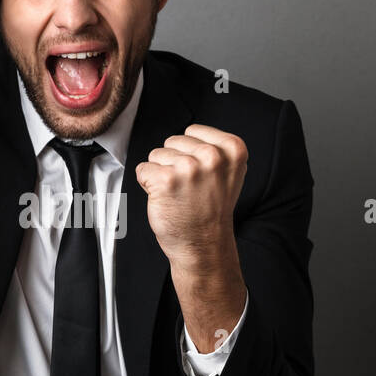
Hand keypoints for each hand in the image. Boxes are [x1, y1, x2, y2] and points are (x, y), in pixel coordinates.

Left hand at [135, 124, 247, 271]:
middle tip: (189, 188)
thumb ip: (215, 148)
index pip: (192, 131)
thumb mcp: (227, 173)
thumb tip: (189, 133)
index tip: (202, 174)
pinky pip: (143, 169)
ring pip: (156, 154)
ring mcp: (188, 168)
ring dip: (161, 173)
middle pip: (173, 141)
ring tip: (178, 194)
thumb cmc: (210, 209)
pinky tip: (165, 199)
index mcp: (232, 149)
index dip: (190, 152)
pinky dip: (147, 184)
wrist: (204, 244)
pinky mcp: (165, 180)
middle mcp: (212, 156)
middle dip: (174, 162)